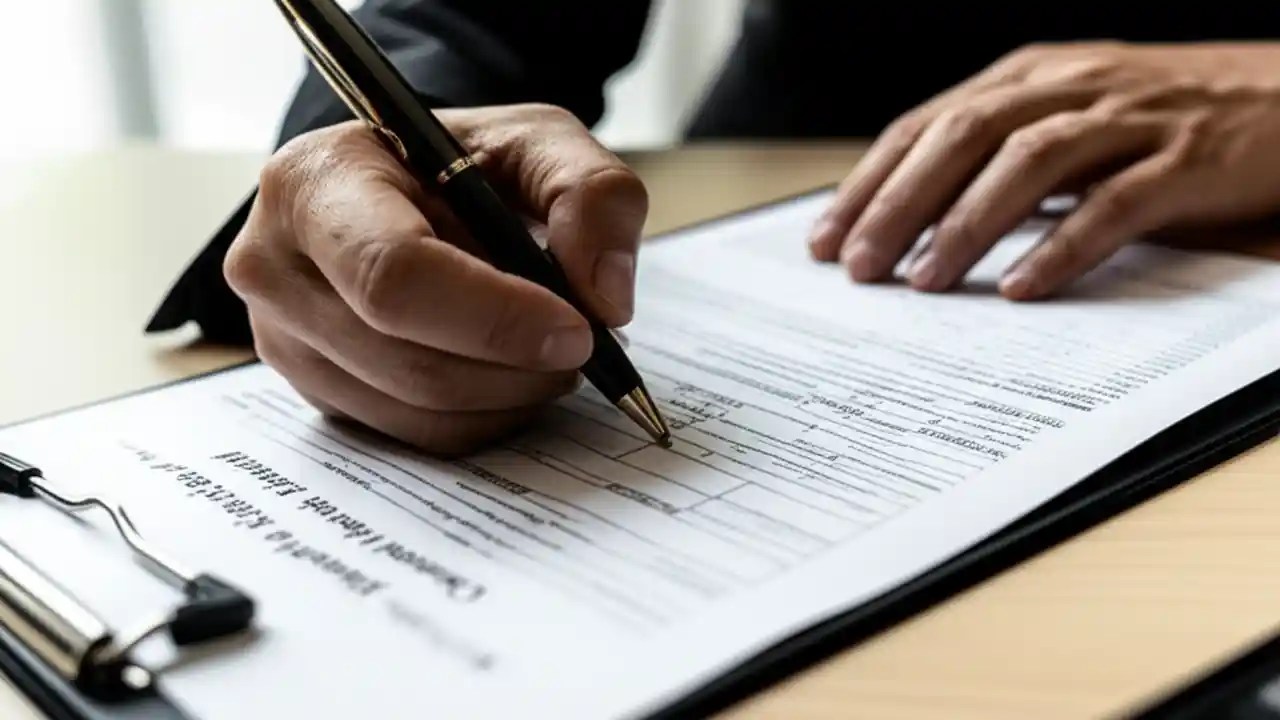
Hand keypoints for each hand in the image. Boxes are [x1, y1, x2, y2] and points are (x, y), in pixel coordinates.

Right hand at [223, 104, 647, 454]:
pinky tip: (509, 372)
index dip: (495, 318)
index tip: (576, 333)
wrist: (404, 187)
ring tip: (551, 352)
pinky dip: (482, 416)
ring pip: (416, 410)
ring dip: (509, 397)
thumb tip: (605, 299)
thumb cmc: (462, 162)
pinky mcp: (313, 389)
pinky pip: (412, 434)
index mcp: (315, 182)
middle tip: (582, 346)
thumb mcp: (538, 142)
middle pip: (408, 360)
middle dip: (516, 366)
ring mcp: (283, 337)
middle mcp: (274, 265)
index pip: (395, 276)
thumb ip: (592, 195)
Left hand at [808, 42, 1279, 298]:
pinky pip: (1116, 204)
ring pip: (1029, 163)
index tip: (826, 238)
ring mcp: (1132, 121)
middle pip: (963, 137)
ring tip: (924, 282)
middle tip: (858, 266)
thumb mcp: (1070, 117)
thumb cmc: (1164, 118)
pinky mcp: (1189, 161)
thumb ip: (1000, 154)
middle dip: (900, 203)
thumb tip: (912, 219)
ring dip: (967, 224)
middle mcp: (1072, 87)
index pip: (928, 124)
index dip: (870, 181)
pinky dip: (1064, 246)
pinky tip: (1022, 287)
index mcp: (1032, 76)